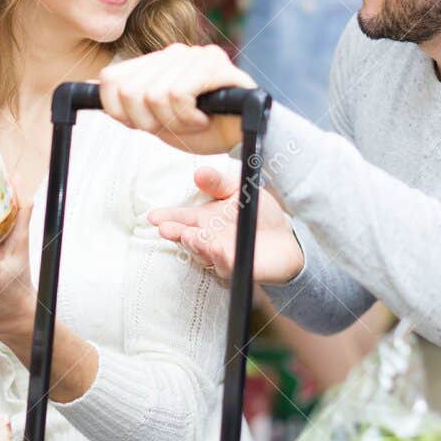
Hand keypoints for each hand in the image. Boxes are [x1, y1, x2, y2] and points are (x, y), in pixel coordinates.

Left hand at [98, 43, 253, 153]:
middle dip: (146, 120)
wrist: (242, 137)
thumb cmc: (202, 128)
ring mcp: (193, 55)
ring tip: (192, 121)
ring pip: (153, 95)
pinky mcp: (214, 64)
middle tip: (172, 125)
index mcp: (155, 63)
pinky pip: (178, 95)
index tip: (143, 124)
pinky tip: (203, 118)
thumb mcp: (154, 119)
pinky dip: (188, 118)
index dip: (118, 111)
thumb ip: (125, 102)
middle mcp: (172, 53)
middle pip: (128, 90)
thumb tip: (88, 87)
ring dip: (172, 121)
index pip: (110, 79)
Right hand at [150, 165, 304, 285]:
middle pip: (187, 238)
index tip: (153, 217)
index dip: (167, 218)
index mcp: (205, 221)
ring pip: (203, 254)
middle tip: (166, 229)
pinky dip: (221, 258)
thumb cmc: (259, 215)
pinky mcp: (239, 268)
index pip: (182, 219)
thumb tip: (199, 172)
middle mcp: (208, 240)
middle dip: (176, 234)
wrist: (286, 238)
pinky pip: (227, 265)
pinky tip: (217, 248)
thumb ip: (218, 183)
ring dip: (196, 245)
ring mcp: (221, 256)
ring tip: (191, 236)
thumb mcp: (238, 191)